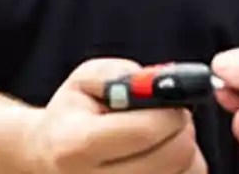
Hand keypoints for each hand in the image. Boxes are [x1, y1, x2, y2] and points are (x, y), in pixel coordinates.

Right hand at [23, 58, 206, 173]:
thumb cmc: (74, 116)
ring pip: (188, 172)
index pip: (145, 131)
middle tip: (169, 116)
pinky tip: (160, 158)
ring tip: (160, 138)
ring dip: (186, 150)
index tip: (170, 101)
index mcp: (75, 146)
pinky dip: (184, 168)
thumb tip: (160, 82)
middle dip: (181, 128)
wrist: (50, 161)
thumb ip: (119, 75)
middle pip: (174, 156)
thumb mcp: (84, 81)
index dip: (168, 110)